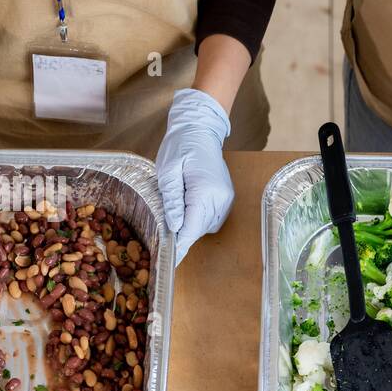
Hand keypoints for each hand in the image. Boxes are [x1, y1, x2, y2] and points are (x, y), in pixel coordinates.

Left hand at [155, 88, 234, 265]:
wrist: (200, 129)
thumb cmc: (181, 146)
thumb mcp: (168, 171)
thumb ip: (171, 200)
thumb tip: (174, 226)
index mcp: (205, 191)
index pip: (191, 227)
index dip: (180, 245)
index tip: (170, 261)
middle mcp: (220, 198)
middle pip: (199, 229)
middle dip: (182, 237)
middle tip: (165, 246)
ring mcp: (226, 199)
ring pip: (206, 226)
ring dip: (190, 228)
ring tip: (174, 221)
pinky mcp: (226, 198)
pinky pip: (211, 218)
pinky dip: (198, 220)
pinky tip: (186, 212)